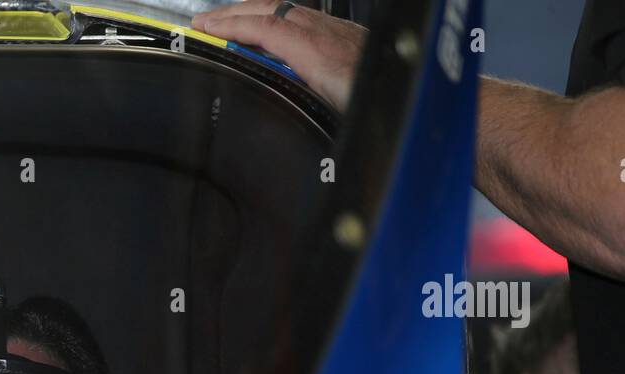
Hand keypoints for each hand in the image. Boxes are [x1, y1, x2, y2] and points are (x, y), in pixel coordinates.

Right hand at [192, 1, 366, 111]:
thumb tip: (266, 106)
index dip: (229, 26)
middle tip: (205, 22)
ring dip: (254, 14)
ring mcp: (337, 33)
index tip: (203, 29)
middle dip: (233, 13)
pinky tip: (272, 34)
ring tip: (230, 23)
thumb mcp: (330, 113)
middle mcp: (326, 34)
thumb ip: (300, 102)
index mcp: (317, 51)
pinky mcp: (347, 39)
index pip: (264, 27)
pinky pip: (302, 18)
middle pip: (272, 9)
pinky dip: (276, 20)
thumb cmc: (381, 109)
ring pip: (287, 10)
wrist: (422, 101)